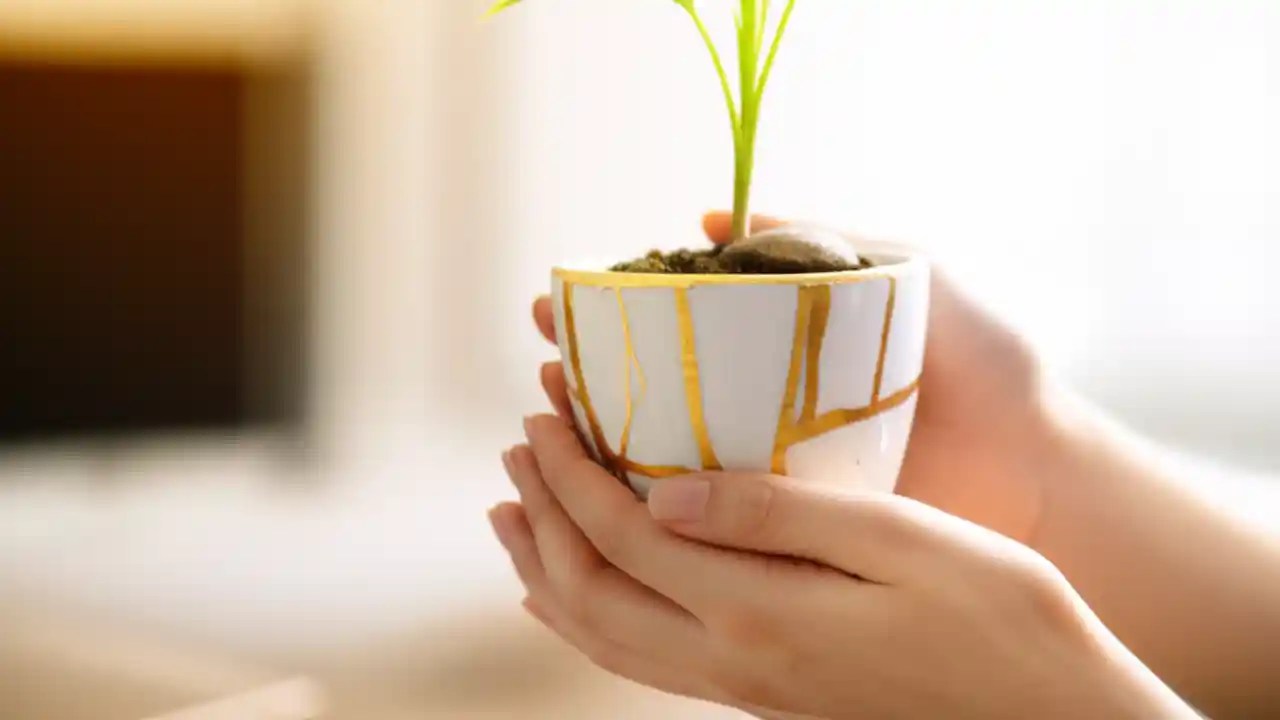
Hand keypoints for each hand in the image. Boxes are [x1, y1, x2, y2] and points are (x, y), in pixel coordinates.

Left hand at [491, 415, 1193, 718]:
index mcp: (760, 613)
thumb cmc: (998, 613)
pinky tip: (578, 596)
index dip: (571, 472)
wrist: (1051, 716)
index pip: (624, 535)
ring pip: (604, 636)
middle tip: (518, 445)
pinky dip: (589, 621)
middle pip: (590, 591)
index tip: (544, 413)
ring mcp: (742, 687)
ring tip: (512, 516)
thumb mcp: (897, 540)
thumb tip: (662, 487)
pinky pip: (640, 662)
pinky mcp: (761, 692)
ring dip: (546, 570)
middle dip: (541, 515)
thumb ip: (774, 513)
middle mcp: (733, 662)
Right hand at [532, 212, 1051, 545]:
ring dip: (593, 442)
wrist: (1041, 465)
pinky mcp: (786, 535)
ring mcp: (769, 478)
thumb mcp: (911, 270)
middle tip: (539, 361)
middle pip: (649, 394)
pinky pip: (703, 523)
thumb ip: (822, 236)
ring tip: (546, 420)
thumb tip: (716, 213)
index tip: (560, 303)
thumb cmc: (986, 364)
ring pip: (658, 460)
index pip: (673, 330)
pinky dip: (643, 511)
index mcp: (779, 355)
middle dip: (582, 376)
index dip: (609, 317)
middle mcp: (761, 415)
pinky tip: (592, 497)